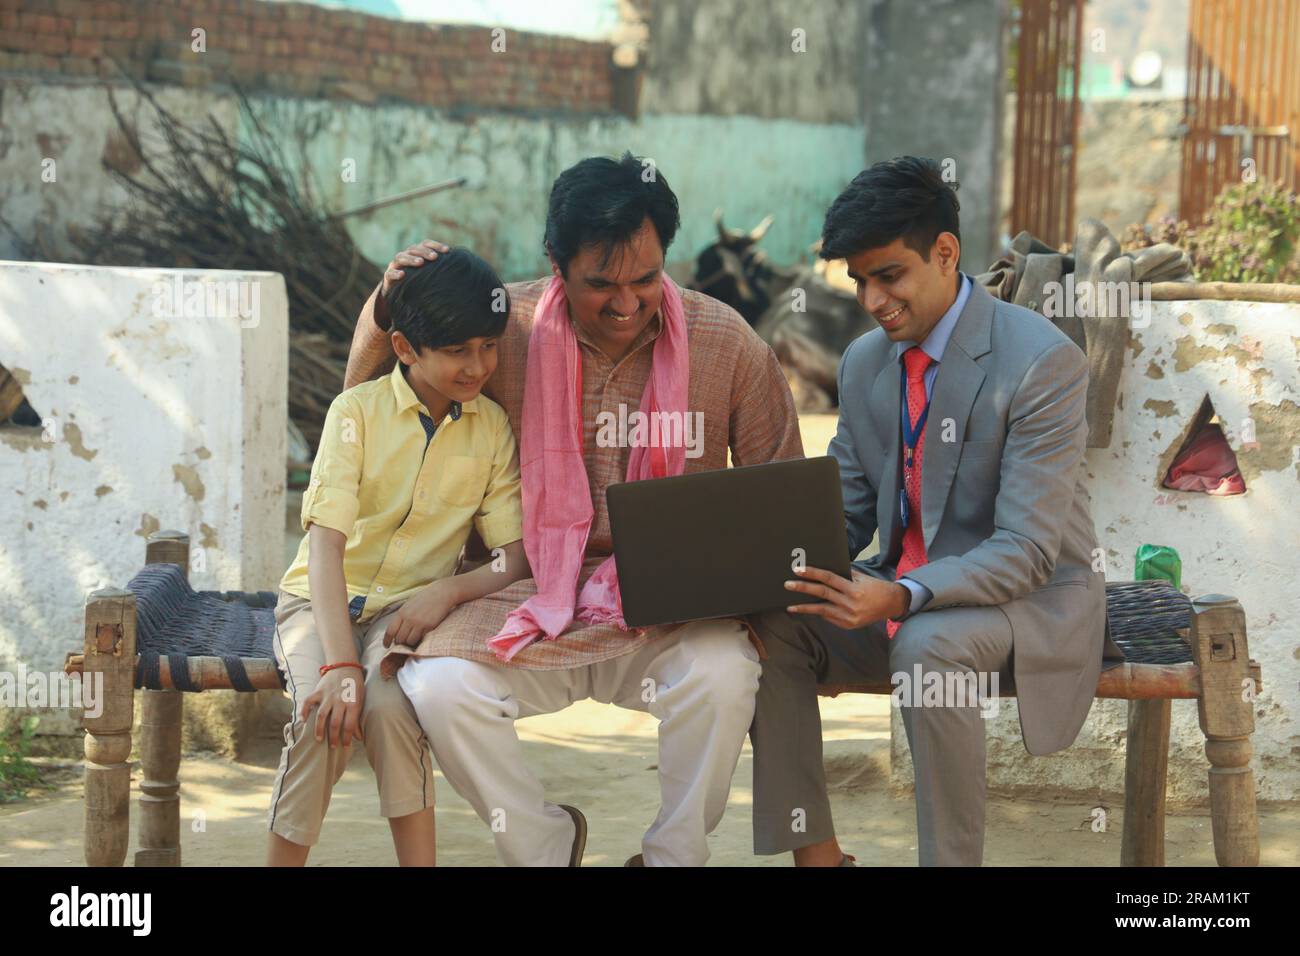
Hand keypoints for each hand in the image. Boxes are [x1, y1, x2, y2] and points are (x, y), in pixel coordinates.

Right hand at [300, 666, 364, 748]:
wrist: (345, 666)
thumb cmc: (355, 685)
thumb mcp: (360, 700)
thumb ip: (357, 717)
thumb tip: (358, 737)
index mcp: (353, 703)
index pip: (350, 725)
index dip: (347, 738)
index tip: (345, 746)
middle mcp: (340, 700)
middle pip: (335, 723)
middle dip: (334, 737)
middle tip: (333, 747)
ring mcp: (328, 695)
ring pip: (321, 716)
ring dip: (319, 730)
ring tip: (319, 740)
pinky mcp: (318, 690)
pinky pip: (308, 702)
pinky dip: (304, 711)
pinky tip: (304, 720)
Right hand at [382, 240, 449, 296]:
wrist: (398, 295)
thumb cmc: (418, 282)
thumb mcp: (429, 274)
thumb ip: (439, 268)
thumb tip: (460, 266)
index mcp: (416, 253)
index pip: (425, 244)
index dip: (436, 245)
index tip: (447, 251)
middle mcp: (405, 256)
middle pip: (413, 249)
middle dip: (424, 252)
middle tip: (434, 257)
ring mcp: (395, 266)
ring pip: (400, 257)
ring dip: (411, 259)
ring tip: (420, 263)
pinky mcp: (388, 277)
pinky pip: (390, 273)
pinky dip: (395, 273)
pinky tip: (402, 275)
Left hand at [383, 580, 457, 648]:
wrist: (441, 593)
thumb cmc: (425, 597)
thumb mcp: (409, 604)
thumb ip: (402, 616)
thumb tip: (396, 629)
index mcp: (402, 612)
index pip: (390, 631)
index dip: (386, 640)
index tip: (386, 645)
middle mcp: (409, 619)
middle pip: (399, 639)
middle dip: (399, 642)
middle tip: (402, 642)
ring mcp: (419, 623)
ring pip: (410, 641)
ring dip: (410, 642)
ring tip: (412, 639)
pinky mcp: (429, 627)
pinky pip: (421, 639)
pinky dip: (420, 640)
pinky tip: (421, 636)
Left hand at [785, 566, 909, 629]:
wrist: (891, 604)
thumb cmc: (875, 587)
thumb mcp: (861, 577)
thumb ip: (844, 574)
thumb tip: (823, 569)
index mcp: (854, 589)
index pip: (829, 579)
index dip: (812, 573)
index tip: (798, 570)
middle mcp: (851, 603)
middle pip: (822, 594)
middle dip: (803, 589)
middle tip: (787, 585)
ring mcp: (849, 616)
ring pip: (822, 610)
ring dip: (804, 608)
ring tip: (790, 606)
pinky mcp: (848, 625)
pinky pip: (829, 617)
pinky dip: (818, 613)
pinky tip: (808, 610)